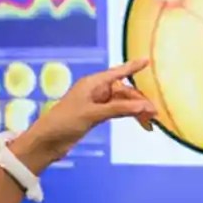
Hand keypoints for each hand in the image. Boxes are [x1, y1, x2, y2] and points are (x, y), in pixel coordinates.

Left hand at [12, 57, 156, 171]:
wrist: (47, 142)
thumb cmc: (65, 122)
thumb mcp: (93, 114)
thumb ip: (119, 109)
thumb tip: (143, 106)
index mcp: (93, 83)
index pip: (117, 72)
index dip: (133, 67)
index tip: (147, 61)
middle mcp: (96, 91)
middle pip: (124, 91)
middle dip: (139, 100)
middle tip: (154, 114)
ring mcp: (96, 104)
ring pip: (122, 103)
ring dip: (136, 110)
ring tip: (150, 122)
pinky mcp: (95, 116)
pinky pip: (117, 112)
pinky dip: (128, 116)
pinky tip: (139, 122)